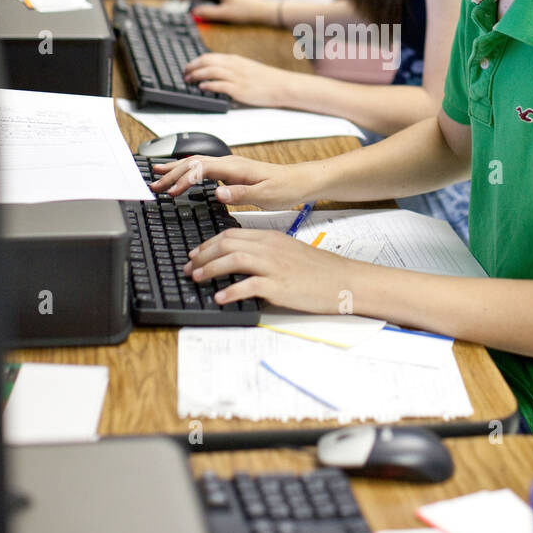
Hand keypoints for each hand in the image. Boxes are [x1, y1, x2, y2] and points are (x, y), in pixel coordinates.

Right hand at [151, 153, 320, 209]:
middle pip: (193, 163)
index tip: (170, 191)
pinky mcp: (232, 172)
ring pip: (196, 163)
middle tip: (154, 184)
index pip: (200, 169)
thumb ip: (240, 194)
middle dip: (171, 173)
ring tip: (158, 174)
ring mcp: (230, 166)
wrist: (301, 181)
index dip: (183, 179)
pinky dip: (188, 170)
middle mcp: (230, 163)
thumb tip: (219, 193)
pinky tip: (182, 175)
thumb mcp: (265, 195)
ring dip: (176, 169)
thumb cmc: (286, 188)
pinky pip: (203, 167)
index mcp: (235, 167)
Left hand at [183, 52, 293, 107]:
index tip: (188, 67)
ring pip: (210, 71)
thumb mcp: (246, 68)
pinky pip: (219, 85)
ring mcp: (236, 77)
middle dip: (192, 67)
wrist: (281, 85)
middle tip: (184, 73)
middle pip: (206, 62)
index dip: (195, 62)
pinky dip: (208, 85)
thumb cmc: (266, 79)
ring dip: (196, 75)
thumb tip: (216, 74)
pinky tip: (202, 87)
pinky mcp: (239, 89)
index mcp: (234, 60)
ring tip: (188, 80)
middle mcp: (233, 66)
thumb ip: (232, 69)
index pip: (209, 57)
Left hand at [184, 228, 355, 311]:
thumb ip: (265, 253)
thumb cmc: (318, 270)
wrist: (343, 280)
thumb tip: (240, 260)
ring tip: (197, 278)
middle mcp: (270, 248)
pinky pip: (249, 285)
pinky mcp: (280, 285)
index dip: (208, 244)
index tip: (195, 254)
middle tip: (189, 267)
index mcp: (271, 238)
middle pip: (227, 244)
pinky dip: (231, 291)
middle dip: (202, 255)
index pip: (231, 235)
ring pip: (234, 259)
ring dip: (210, 269)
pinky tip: (220, 297)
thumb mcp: (288, 252)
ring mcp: (274, 266)